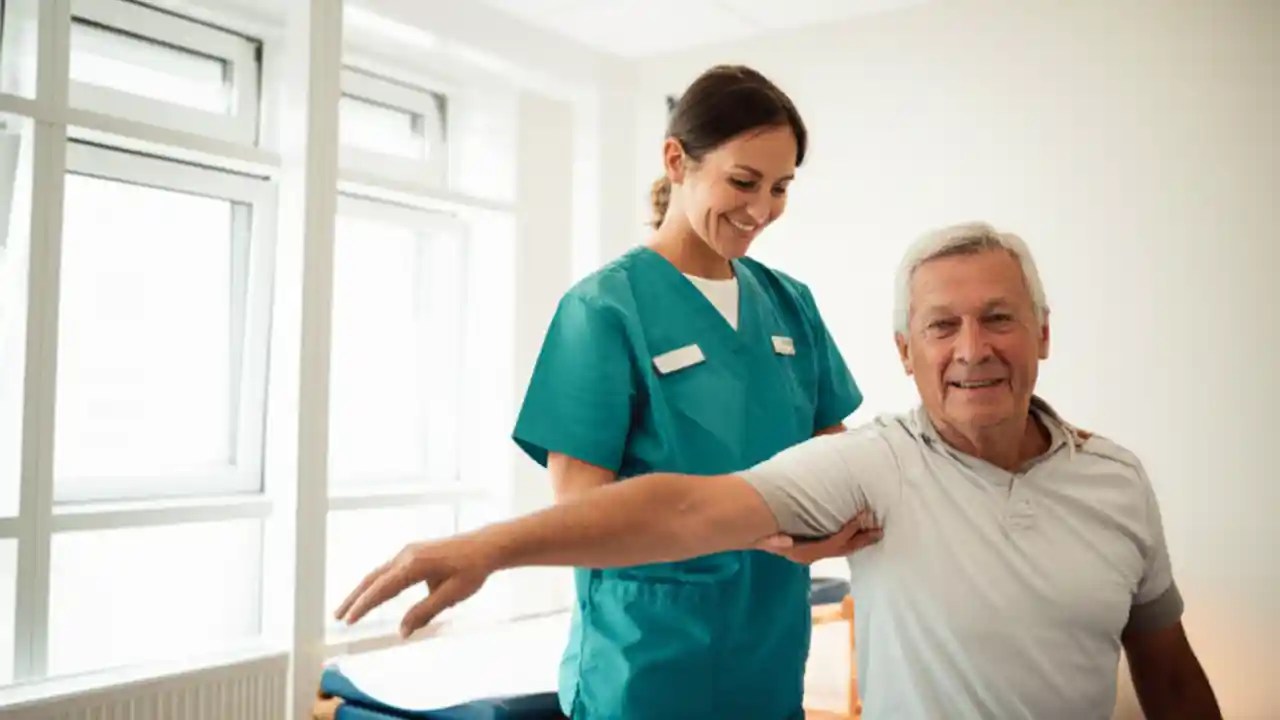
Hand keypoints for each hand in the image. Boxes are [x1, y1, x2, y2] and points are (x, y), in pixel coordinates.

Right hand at [334, 537, 492, 637]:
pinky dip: (377, 584)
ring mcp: (409, 552)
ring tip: (349, 609)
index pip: (382, 588)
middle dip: (355, 598)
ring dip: (363, 591)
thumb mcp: (451, 595)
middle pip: (373, 579)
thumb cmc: (472, 570)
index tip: (349, 621)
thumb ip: (425, 612)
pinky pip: (389, 570)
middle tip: (339, 617)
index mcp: (414, 564)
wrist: (486, 546)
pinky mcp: (414, 553)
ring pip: (379, 573)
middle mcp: (407, 555)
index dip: (364, 605)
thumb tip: (402, 632)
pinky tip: (374, 595)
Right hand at [754, 510, 882, 564]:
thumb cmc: (756, 527)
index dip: (847, 531)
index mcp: (800, 551)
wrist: (746, 529)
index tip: (860, 517)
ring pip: (839, 547)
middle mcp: (807, 554)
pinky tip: (854, 528)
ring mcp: (809, 552)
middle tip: (879, 530)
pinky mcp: (810, 545)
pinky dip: (846, 536)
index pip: (830, 543)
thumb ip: (771, 539)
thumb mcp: (760, 534)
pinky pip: (833, 543)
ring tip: (872, 530)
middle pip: (840, 549)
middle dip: (860, 540)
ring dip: (856, 539)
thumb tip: (784, 541)